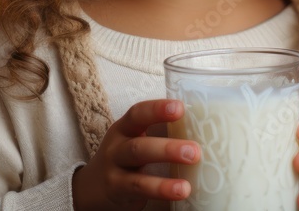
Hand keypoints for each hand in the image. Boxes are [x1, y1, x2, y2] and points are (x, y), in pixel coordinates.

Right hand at [72, 99, 198, 209]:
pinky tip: (180, 192)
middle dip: (167, 149)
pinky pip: (140, 191)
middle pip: (138, 148)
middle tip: (195, 151)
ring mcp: (115, 171)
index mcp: (125, 128)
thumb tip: (206, 128)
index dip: (157, 109)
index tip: (180, 107)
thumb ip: (160, 132)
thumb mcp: (135, 138)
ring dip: (163, 180)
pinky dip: (161, 191)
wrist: (92, 186)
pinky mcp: (119, 191)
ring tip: (186, 184)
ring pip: (137, 176)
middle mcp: (116, 148)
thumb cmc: (126, 157)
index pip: (138, 114)